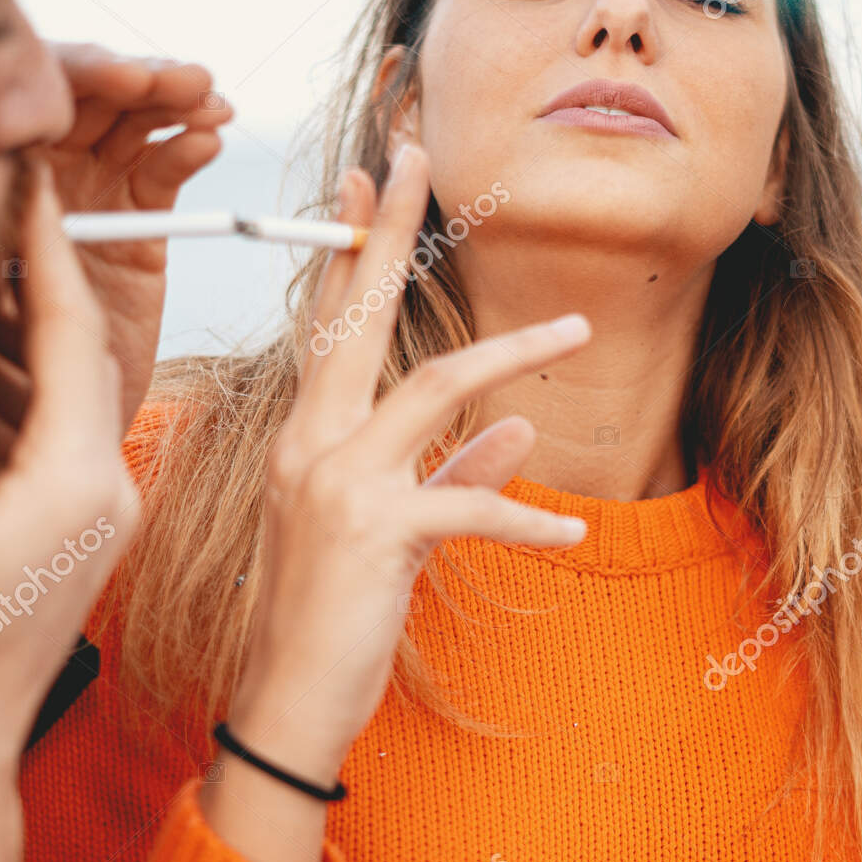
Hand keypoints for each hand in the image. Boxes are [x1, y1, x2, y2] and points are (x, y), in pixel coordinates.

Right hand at [0, 160, 138, 861]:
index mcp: (79, 476)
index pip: (72, 331)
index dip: (48, 249)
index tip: (29, 181)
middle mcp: (111, 486)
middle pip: (82, 354)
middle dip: (40, 280)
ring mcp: (103, 509)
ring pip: (71, 392)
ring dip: (24, 336)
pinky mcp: (82, 527)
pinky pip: (59, 432)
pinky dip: (20, 390)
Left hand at [45, 43, 231, 429]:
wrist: (37, 458)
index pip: (21, 104)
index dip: (72, 80)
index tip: (121, 78)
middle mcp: (30, 182)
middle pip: (80, 101)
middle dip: (134, 80)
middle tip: (179, 79)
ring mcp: (85, 201)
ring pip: (126, 127)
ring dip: (171, 103)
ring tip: (210, 98)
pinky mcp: (132, 230)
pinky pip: (160, 172)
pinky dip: (185, 149)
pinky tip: (208, 137)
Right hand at [200, 145, 590, 861]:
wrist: (284, 704)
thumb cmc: (331, 615)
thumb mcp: (395, 534)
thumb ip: (453, 472)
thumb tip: (518, 433)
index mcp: (307, 438)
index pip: (329, 324)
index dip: (351, 249)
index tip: (370, 180)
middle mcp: (310, 444)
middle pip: (361, 318)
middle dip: (390, 232)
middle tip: (414, 157)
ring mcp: (337, 483)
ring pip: (435, 386)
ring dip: (514, 353)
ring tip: (576, 329)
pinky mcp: (373, 532)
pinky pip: (470, 502)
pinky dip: (529, 520)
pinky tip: (573, 537)